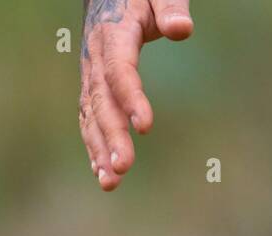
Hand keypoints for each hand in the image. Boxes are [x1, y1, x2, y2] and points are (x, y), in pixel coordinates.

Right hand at [79, 0, 193, 190]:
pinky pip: (89, 118)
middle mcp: (96, 58)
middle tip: (122, 168)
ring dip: (99, 150)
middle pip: (101, 101)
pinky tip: (103, 173)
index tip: (145, 126)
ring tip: (110, 182)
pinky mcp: (93, 86)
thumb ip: (170, 6)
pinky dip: (95, 146)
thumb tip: (182, 30)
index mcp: (113, 33)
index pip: (119, 70)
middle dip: (111, 136)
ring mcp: (91, 74)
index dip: (130, 98)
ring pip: (91, 116)